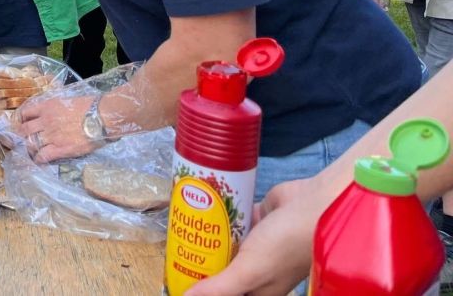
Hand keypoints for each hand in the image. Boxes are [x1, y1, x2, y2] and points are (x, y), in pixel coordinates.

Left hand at [16, 93, 101, 161]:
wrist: (101, 117)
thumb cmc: (89, 106)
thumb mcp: (67, 100)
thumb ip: (56, 107)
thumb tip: (54, 112)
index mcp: (47, 107)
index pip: (25, 113)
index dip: (22, 120)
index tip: (22, 124)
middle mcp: (45, 121)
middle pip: (24, 129)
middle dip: (21, 135)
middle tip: (22, 140)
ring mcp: (52, 136)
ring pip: (31, 143)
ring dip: (29, 148)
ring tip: (31, 151)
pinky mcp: (60, 149)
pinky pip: (43, 156)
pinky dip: (38, 159)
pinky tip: (39, 160)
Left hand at [186, 177, 318, 294]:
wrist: (318, 206)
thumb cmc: (287, 245)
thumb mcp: (250, 271)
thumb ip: (219, 288)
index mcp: (260, 290)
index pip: (225, 293)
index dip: (205, 288)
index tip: (180, 275)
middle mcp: (258, 268)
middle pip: (223, 268)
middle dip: (202, 259)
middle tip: (175, 245)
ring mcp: (260, 242)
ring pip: (227, 241)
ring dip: (209, 234)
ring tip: (182, 225)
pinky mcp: (260, 217)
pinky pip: (235, 217)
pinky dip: (222, 213)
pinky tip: (201, 206)